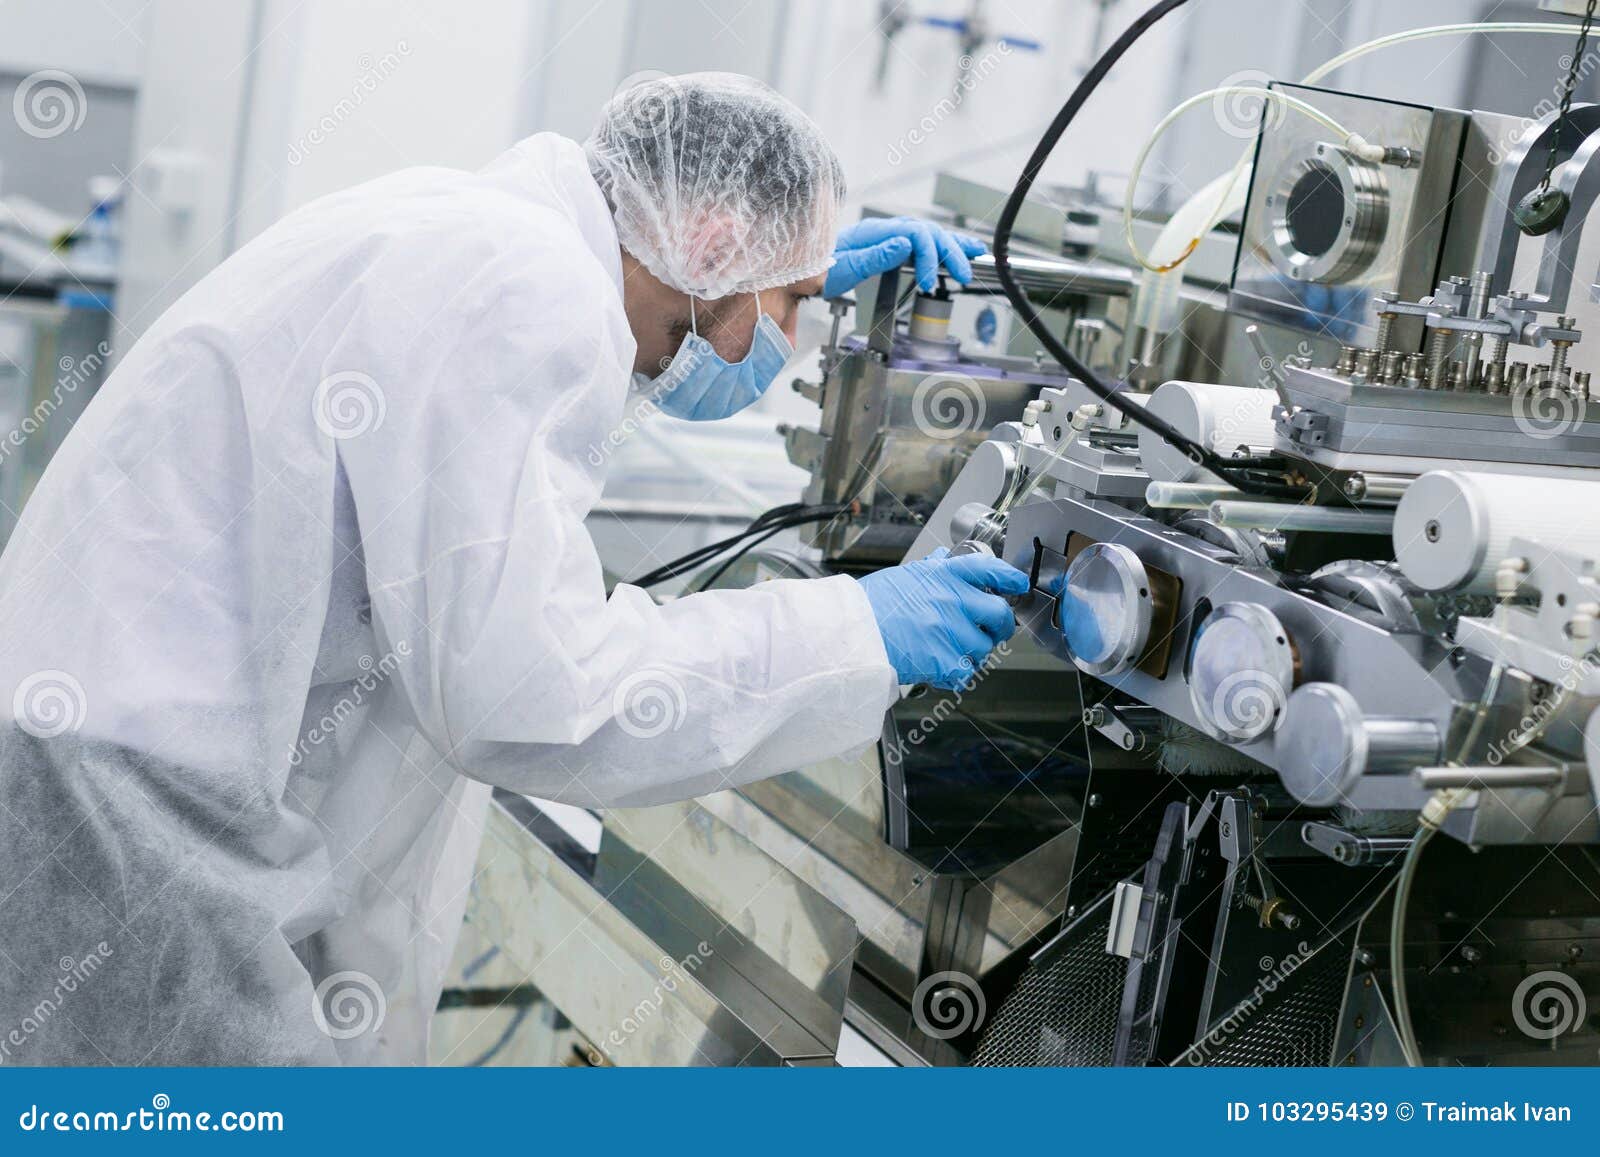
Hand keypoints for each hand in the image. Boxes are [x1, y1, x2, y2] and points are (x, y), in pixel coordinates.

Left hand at [824, 216, 987, 298]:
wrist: (798, 272)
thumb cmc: (816, 272)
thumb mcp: (842, 268)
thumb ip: (874, 256)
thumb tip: (904, 243)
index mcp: (873, 233)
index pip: (913, 235)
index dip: (928, 256)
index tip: (930, 282)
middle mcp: (882, 230)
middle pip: (926, 232)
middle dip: (948, 253)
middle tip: (962, 275)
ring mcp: (886, 236)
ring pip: (927, 233)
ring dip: (951, 246)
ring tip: (974, 256)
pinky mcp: (888, 245)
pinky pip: (920, 241)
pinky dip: (941, 246)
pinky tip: (955, 250)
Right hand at [856, 549, 1028, 688]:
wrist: (852, 632)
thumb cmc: (872, 604)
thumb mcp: (904, 576)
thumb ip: (931, 570)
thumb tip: (942, 558)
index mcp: (945, 576)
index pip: (991, 570)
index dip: (1011, 578)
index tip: (1018, 584)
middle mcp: (954, 601)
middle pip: (999, 614)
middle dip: (1001, 625)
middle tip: (994, 630)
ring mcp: (952, 632)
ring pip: (984, 648)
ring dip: (973, 652)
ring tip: (951, 651)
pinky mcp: (944, 661)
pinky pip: (966, 673)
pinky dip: (957, 675)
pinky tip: (943, 669)